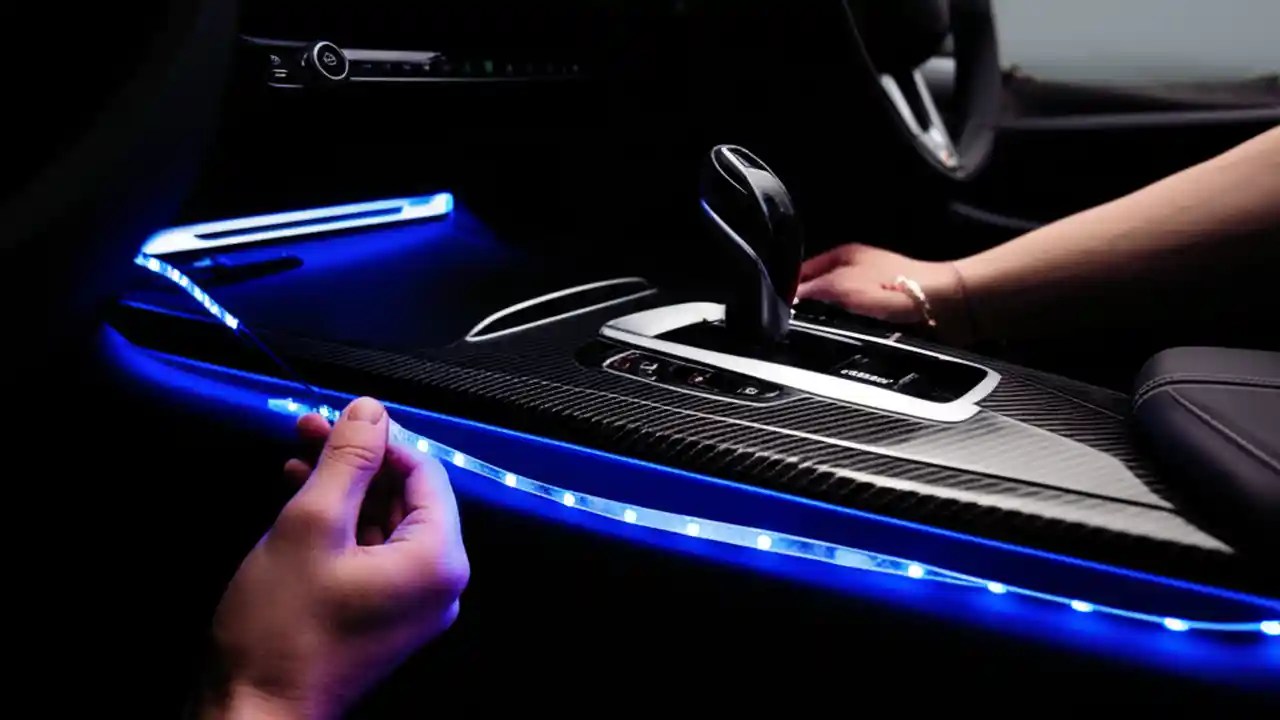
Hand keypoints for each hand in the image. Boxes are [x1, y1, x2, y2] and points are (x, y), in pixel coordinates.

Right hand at [203, 397, 468, 719]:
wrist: (253, 713)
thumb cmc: (282, 628)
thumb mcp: (310, 525)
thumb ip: (347, 460)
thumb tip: (371, 409)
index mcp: (438, 560)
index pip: (424, 472)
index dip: (380, 438)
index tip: (337, 416)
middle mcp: (437, 583)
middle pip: (405, 496)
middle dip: (356, 459)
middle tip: (309, 428)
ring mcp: (409, 603)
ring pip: (382, 522)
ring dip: (342, 486)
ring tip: (297, 455)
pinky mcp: (380, 615)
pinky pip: (368, 553)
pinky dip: (338, 523)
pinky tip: (300, 496)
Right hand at [796, 244, 973, 342]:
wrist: (945, 306)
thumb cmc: (897, 290)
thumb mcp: (845, 287)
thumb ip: (814, 290)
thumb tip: (790, 297)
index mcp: (842, 256)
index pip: (801, 272)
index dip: (787, 289)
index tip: (773, 310)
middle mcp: (853, 271)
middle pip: (817, 291)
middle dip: (805, 309)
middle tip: (791, 328)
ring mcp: (868, 291)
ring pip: (834, 309)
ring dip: (825, 323)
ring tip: (812, 339)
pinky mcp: (882, 311)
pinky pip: (852, 322)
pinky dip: (845, 331)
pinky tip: (839, 343)